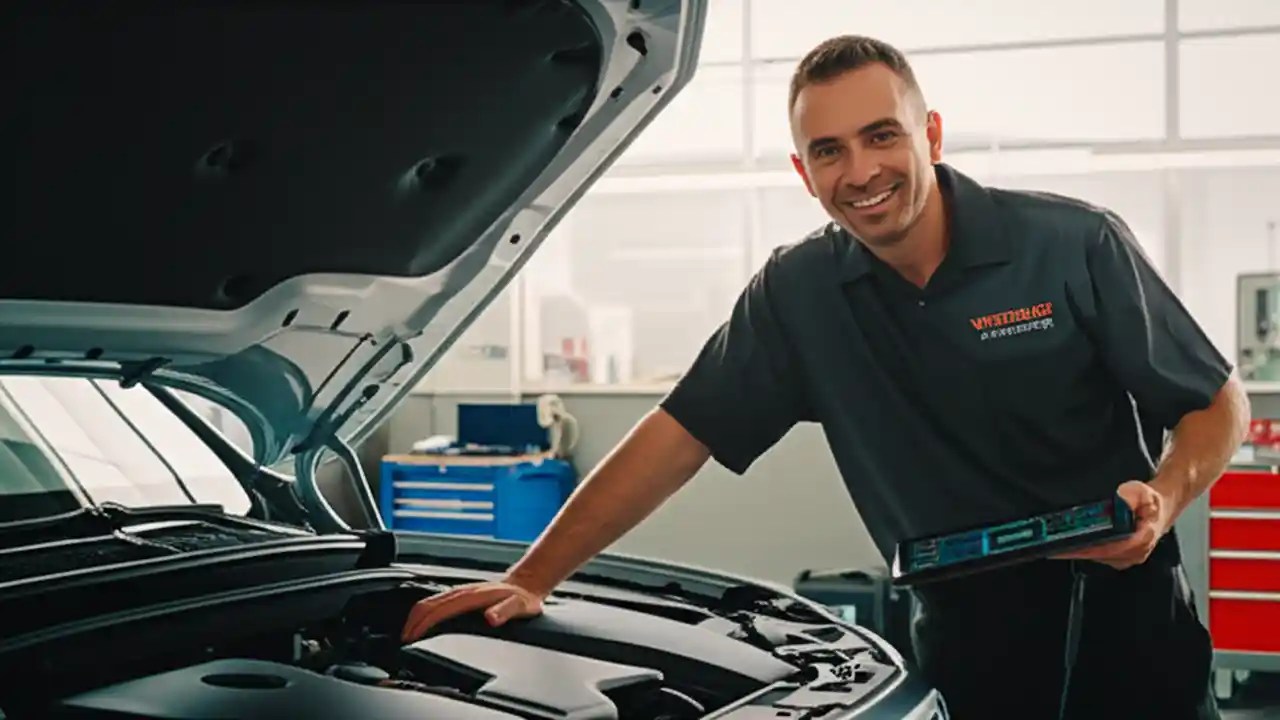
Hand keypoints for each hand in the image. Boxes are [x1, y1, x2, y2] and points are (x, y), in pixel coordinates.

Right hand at [400, 579, 544, 643]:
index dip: (421, 624)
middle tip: (403, 641)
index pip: (437, 609)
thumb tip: (491, 618)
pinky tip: (424, 623)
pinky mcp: (462, 595)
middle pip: (427, 604)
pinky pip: (436, 602)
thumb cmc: (523, 598)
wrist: (528, 583)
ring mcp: (460, 592)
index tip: (410, 638)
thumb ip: (505, 612)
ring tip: (408, 635)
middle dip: (411, 622)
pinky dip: (424, 613)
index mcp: (470, 596)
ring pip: (429, 602)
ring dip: (416, 617)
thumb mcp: (519, 606)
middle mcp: (462, 592)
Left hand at [1053, 480, 1172, 570]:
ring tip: (1056, 545)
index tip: (1068, 546)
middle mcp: (1135, 553)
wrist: (1162, 508)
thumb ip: (1131, 494)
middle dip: (1077, 550)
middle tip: (1053, 545)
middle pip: (1100, 555)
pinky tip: (1070, 545)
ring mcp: (1128, 557)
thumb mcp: (1142, 490)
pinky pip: (1099, 557)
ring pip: (1098, 558)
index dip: (1088, 548)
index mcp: (1141, 539)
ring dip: (1079, 552)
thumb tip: (1121, 500)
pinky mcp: (1121, 558)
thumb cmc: (1150, 501)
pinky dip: (1085, 551)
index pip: (1111, 548)